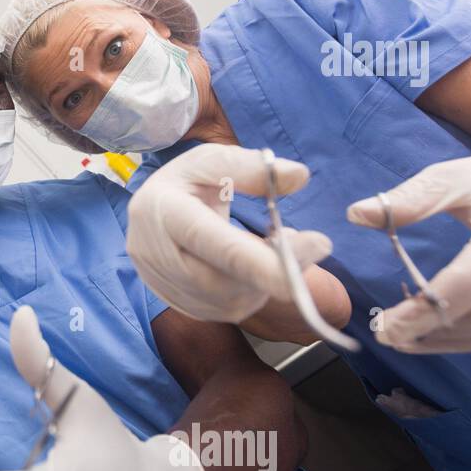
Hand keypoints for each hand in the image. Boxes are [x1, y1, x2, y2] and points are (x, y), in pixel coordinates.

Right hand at [125, 144, 331, 321]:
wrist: (150, 214)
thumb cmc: (186, 183)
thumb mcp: (212, 161)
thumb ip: (253, 167)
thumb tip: (298, 176)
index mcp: (164, 212)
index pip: (219, 246)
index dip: (269, 260)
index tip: (319, 247)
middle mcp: (156, 255)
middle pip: (228, 282)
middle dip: (278, 269)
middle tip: (311, 245)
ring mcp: (164, 284)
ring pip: (230, 300)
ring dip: (266, 280)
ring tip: (275, 247)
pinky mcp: (177, 302)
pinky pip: (225, 309)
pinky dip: (251, 290)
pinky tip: (255, 266)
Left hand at [347, 135, 470, 351]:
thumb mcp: (457, 179)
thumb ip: (409, 200)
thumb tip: (356, 214)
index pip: (470, 282)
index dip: (425, 310)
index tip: (386, 326)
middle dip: (433, 331)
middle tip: (389, 332)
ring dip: (450, 340)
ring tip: (409, 332)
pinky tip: (446, 329)